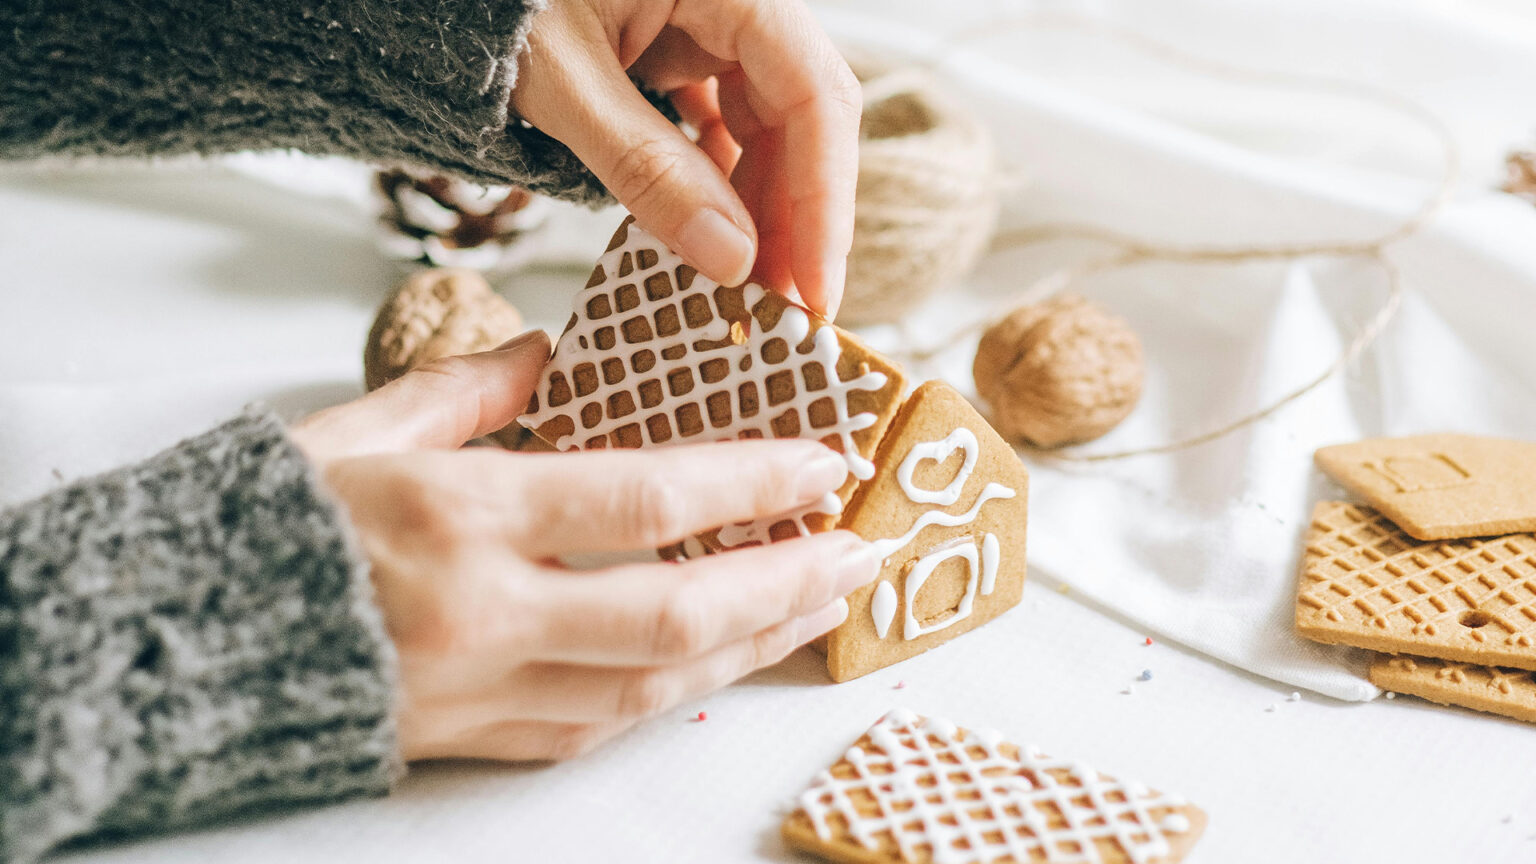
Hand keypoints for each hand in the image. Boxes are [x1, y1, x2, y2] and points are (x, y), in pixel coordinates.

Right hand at [290, 332, 877, 760]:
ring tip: (819, 611)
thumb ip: (471, 388)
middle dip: (788, 585)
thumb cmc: (265, 522)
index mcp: (461, 517)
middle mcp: (484, 614)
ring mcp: (481, 691)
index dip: (752, 484)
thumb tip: (556, 355)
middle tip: (862, 556)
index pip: (645, 503)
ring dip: (749, 648)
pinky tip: (718, 663)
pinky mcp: (470, 741)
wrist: (170, 644)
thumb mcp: (362, 429)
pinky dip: (670, 694)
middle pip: (676, 616)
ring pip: (652, 688)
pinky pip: (595, 730)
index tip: (827, 464)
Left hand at [512, 0, 860, 318]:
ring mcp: (704, 22)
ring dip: (758, 209)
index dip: (824, 199)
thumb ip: (646, 167)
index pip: (814, 95)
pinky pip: (718, 121)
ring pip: (765, 126)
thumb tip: (731, 258)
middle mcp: (730, 0)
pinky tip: (706, 237)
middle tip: (782, 309)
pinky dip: (715, 183)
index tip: (815, 287)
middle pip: (801, 117)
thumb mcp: (561, 82)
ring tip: (744, 286)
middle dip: (795, 218)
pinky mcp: (673, 49)